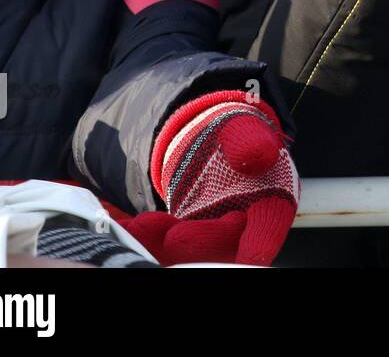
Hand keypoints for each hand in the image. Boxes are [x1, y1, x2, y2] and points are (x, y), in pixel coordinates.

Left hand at [125, 94, 297, 266]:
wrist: (210, 140)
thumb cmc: (235, 135)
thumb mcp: (244, 131)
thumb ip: (251, 142)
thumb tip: (259, 154)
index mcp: (267, 203)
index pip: (267, 226)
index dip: (260, 242)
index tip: (252, 257)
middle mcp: (240, 227)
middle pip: (224, 245)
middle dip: (201, 244)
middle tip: (176, 235)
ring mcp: (207, 237)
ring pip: (186, 249)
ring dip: (162, 243)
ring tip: (140, 226)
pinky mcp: (178, 238)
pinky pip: (157, 242)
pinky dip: (138, 236)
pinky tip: (121, 226)